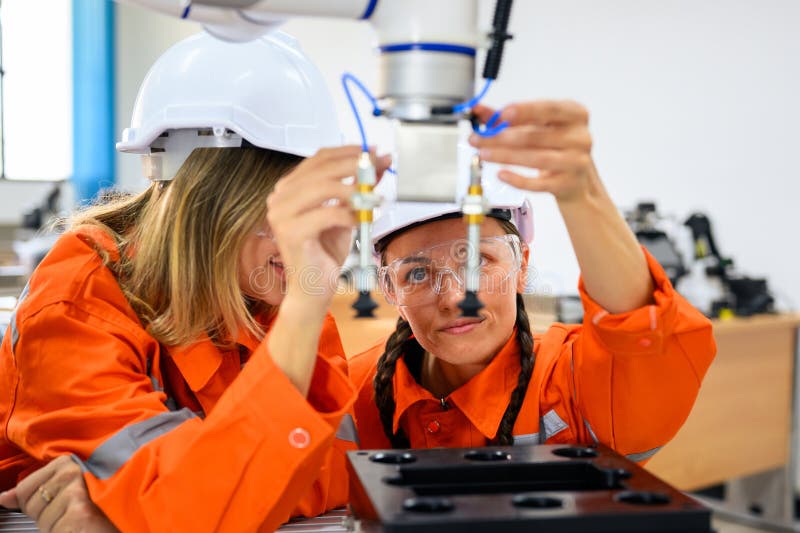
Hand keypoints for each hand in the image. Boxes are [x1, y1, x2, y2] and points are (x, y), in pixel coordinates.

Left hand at [0, 456, 117, 532]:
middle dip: (49, 515)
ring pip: (43, 522)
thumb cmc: (105, 506)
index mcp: (70, 462)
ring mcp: (75, 493)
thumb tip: (4, 498)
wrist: (133, 519)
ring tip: (85, 520)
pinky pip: (55, 532)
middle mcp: (72, 473)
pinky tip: (86, 528)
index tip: (62, 504)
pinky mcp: (78, 514)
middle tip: (78, 512)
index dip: (38, 502)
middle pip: (32, 505)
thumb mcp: (74, 490)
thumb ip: (40, 489)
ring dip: (61, 527)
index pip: (26, 487)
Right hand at [266, 146, 390, 302]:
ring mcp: (281, 215)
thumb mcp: (347, 212)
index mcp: (289, 188)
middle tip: (377, 167)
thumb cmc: (325, 252)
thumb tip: (380, 163)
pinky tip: (359, 220)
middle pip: (321, 168)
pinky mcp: (291, 233)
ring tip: (371, 198)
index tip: (373, 152)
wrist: (313, 288)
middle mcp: (280, 198)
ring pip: (322, 187)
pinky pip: (327, 214)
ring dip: (353, 189)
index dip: (348, 152)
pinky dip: (348, 214)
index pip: (319, 158)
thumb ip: (359, 187)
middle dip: (354, 166)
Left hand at [469, 101, 599, 203]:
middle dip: (502, 137)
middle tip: (478, 138)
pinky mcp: (567, 184)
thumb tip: (478, 110)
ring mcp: (576, 162)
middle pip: (536, 136)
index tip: (502, 113)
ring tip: (483, 153)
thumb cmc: (555, 144)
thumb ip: (507, 117)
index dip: (526, 110)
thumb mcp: (537, 125)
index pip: (549, 109)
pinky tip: (501, 174)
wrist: (576, 178)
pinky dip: (518, 179)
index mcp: (575, 114)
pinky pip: (538, 184)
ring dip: (505, 156)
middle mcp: (580, 137)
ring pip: (535, 159)